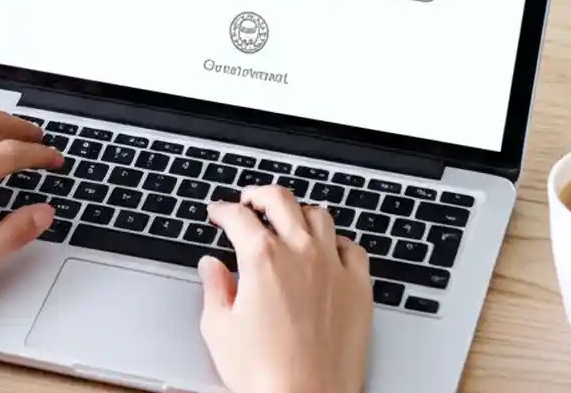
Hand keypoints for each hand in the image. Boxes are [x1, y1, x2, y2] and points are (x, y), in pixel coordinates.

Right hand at [198, 186, 372, 392]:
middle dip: (258, 195)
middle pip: (280, 200)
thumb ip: (214, 289)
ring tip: (288, 220)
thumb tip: (211, 267)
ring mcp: (333, 268)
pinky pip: (352, 248)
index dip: (221, 210)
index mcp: (262, 259)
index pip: (237, 216)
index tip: (218, 213)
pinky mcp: (359, 288)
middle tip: (249, 202)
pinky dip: (336, 241)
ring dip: (299, 212)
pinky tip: (328, 249)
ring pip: (319, 216)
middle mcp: (301, 254)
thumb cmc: (266, 374)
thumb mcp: (219, 330)